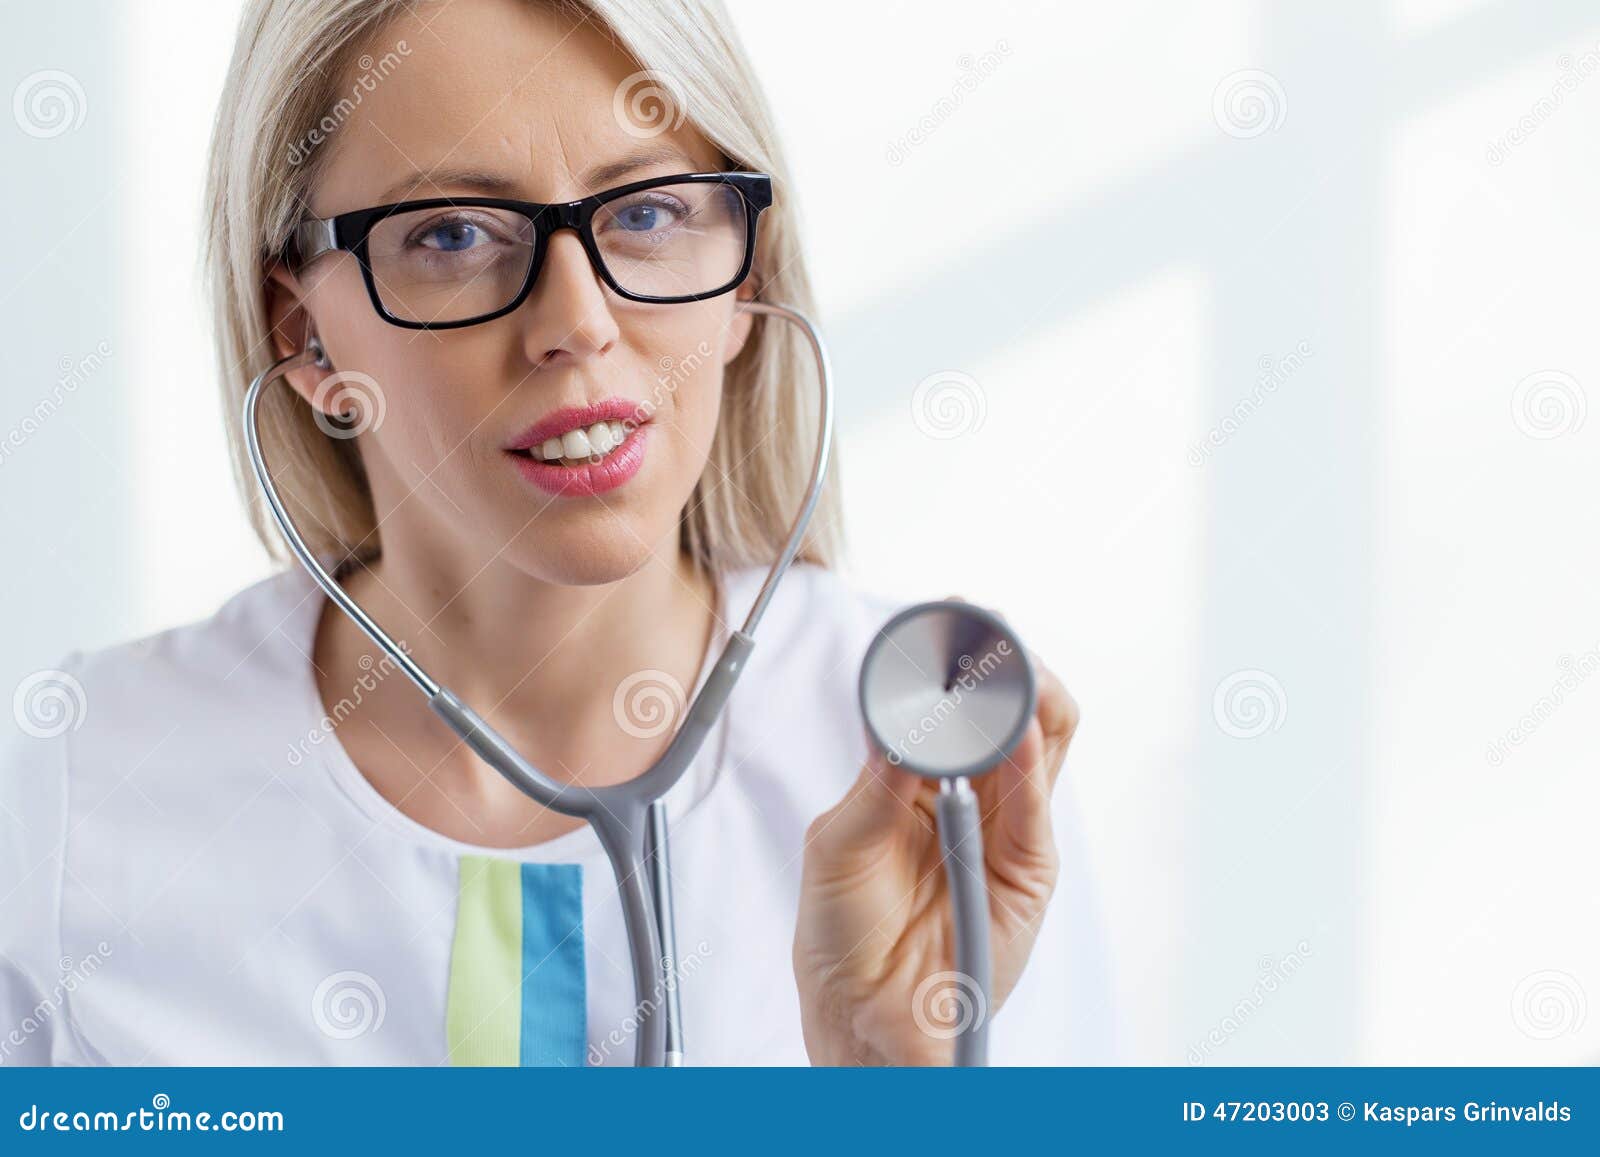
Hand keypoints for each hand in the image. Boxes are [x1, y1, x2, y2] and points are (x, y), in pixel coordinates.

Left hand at [793, 606, 1079, 1064]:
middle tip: (985, 630)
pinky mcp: (1030, 871)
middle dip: (1002, 662)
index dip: (952, 660)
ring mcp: (1006, 829)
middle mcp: (969, 794)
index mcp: (917, 779)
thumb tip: (904, 723)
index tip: (945, 620)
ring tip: (1005, 664)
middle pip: (1007, 709)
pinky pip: (1039, 807)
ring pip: (1041, 743)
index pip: (948, 703)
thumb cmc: (841, 931)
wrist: (861, 1016)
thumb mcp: (839, 844)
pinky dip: (1033, 762)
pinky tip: (1017, 731)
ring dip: (1027, 696)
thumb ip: (878, 785)